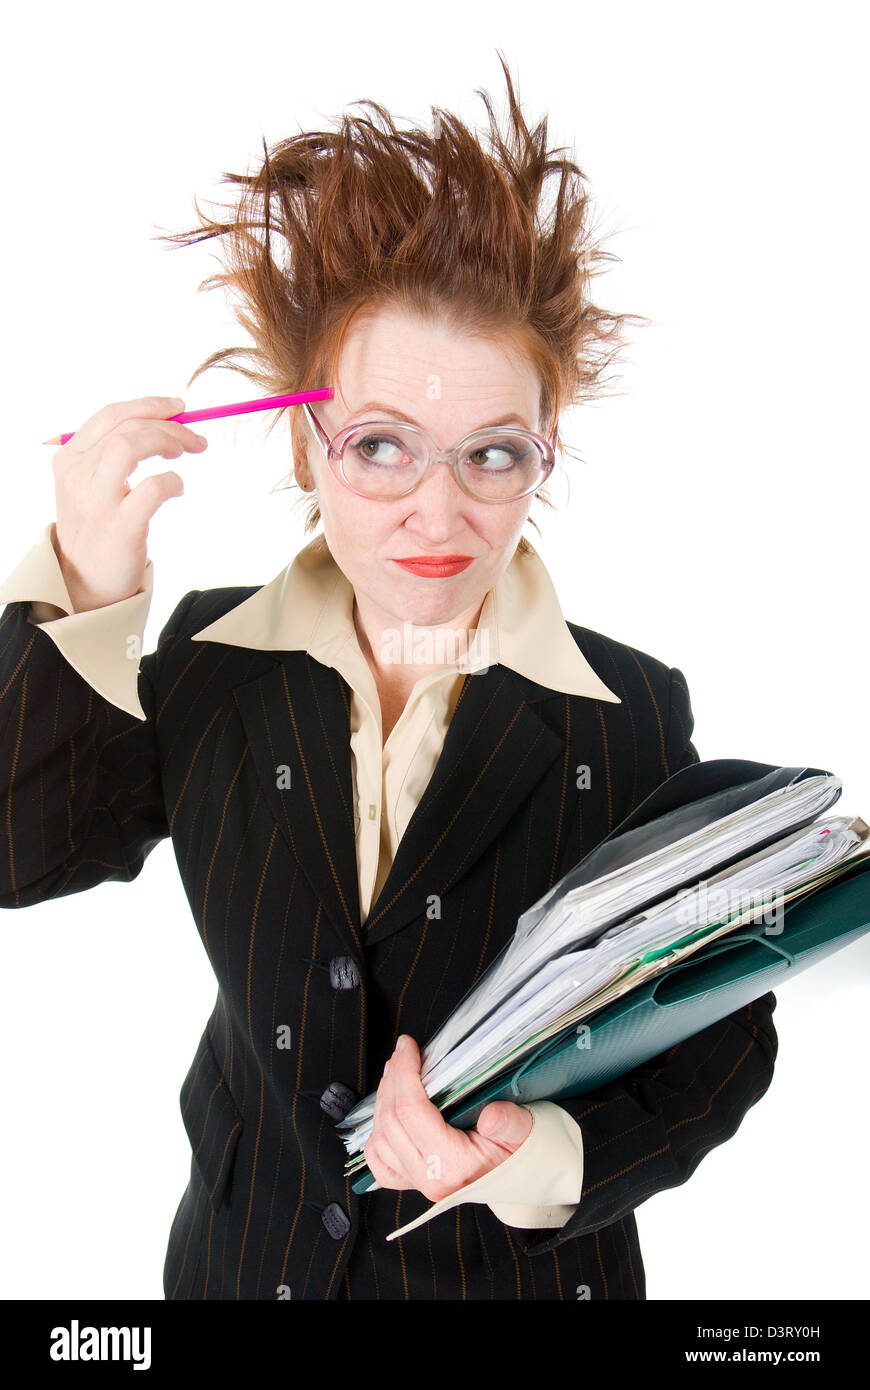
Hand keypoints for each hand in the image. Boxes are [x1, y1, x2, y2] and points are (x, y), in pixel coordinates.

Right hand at [51, 395, 207, 612]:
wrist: (83, 584)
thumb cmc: (96, 530)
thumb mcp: (90, 486)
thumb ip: (113, 455)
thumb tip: (162, 426)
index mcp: (69, 459)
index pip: (111, 415)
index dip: (148, 405)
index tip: (178, 407)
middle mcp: (77, 475)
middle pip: (126, 428)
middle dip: (168, 425)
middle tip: (195, 438)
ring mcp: (96, 501)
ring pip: (131, 446)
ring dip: (167, 441)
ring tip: (186, 452)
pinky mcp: (119, 526)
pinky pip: (152, 488)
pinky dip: (172, 481)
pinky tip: (178, 487)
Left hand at [364, 1035, 532, 1201]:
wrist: (528, 1177)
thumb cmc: (524, 1154)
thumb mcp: (527, 1131)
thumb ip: (510, 1122)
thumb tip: (491, 1115)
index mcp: (455, 1166)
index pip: (412, 1112)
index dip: (404, 1073)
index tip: (408, 1047)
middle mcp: (431, 1179)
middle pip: (390, 1121)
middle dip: (392, 1079)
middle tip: (401, 1053)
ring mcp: (419, 1184)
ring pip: (379, 1139)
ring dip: (381, 1102)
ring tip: (394, 1074)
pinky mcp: (414, 1183)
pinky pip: (381, 1163)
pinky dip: (377, 1135)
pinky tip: (385, 1114)